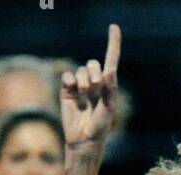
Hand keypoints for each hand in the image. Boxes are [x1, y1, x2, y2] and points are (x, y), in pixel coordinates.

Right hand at [60, 23, 120, 150]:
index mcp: (107, 85)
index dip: (113, 44)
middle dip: (95, 74)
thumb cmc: (99, 127)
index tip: (114, 27)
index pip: (110, 60)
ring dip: (84, 84)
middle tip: (95, 88)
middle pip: (93, 64)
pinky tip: (74, 94)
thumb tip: (110, 70)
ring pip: (81, 71)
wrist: (83, 140)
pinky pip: (68, 76)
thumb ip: (110, 89)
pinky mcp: (66, 90)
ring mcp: (79, 86)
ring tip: (84, 100)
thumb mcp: (108, 108)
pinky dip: (71, 82)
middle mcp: (93, 82)